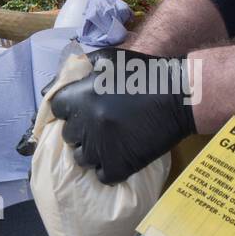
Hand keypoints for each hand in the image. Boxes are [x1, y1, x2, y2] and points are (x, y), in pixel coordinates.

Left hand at [50, 48, 195, 183]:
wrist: (178, 95)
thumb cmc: (145, 73)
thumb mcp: (109, 59)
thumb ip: (81, 69)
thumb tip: (57, 82)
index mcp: (79, 98)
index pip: (56, 110)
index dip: (69, 111)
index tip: (81, 111)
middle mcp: (85, 125)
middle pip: (69, 136)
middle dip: (81, 132)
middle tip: (99, 127)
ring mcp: (100, 148)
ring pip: (82, 159)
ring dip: (93, 153)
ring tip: (109, 145)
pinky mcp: (118, 166)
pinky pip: (102, 175)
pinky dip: (109, 169)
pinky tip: (121, 157)